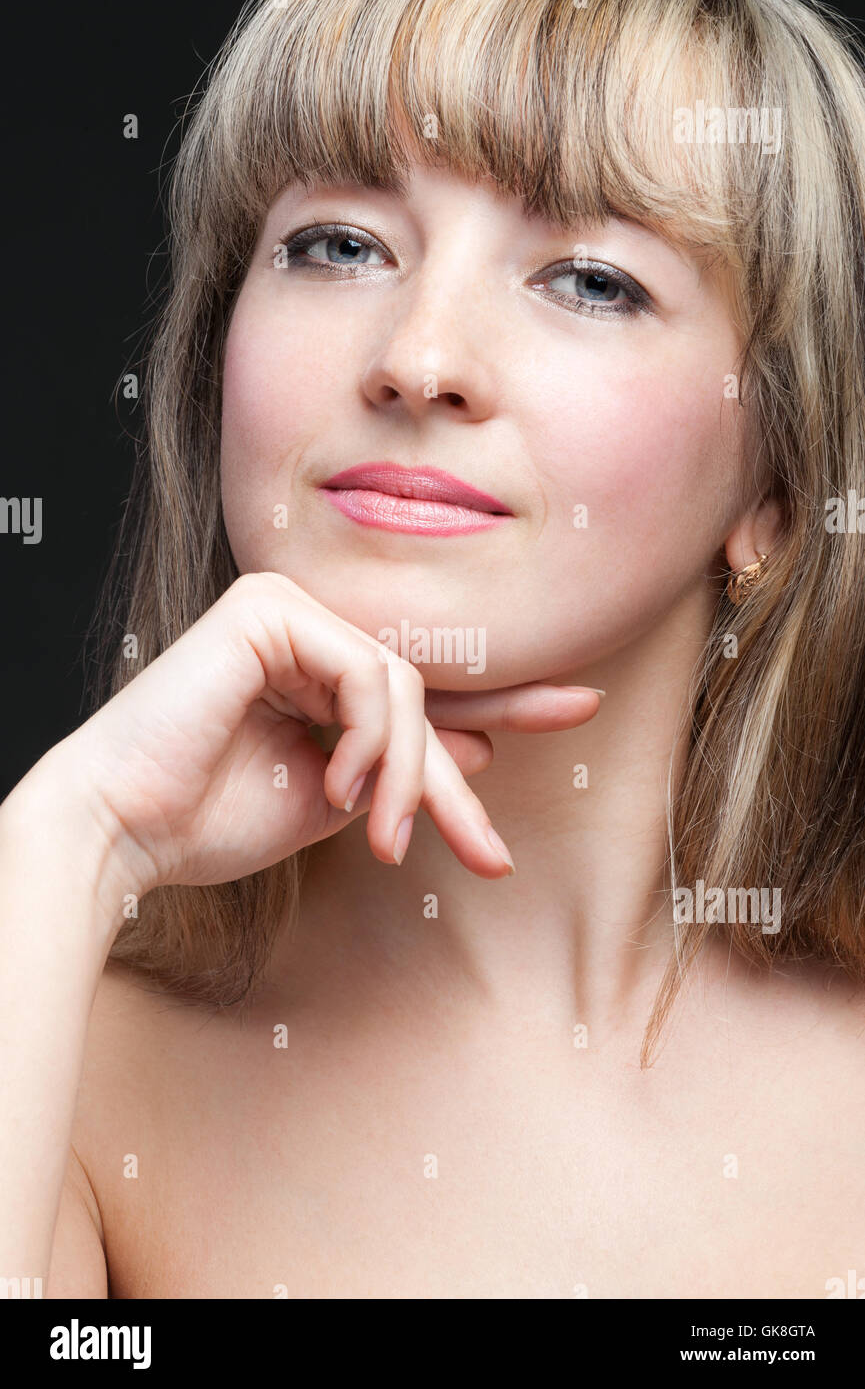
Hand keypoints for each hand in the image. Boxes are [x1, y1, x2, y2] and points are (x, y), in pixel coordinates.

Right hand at [60, 572, 601, 891]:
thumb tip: (482, 747)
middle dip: (477, 742)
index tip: (576, 706)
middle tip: (535, 780)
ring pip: (403, 688)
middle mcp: (303, 628)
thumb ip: (400, 767)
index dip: (501, 700)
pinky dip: (371, 742)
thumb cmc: (209, 820)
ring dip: (408, 774)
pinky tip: (339, 788)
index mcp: (313, 670)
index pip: (420, 686)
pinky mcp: (269, 609)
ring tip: (386, 837)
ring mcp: (286, 610)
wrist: (126, 831)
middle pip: (421, 688)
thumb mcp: (334, 799)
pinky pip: (370, 676)